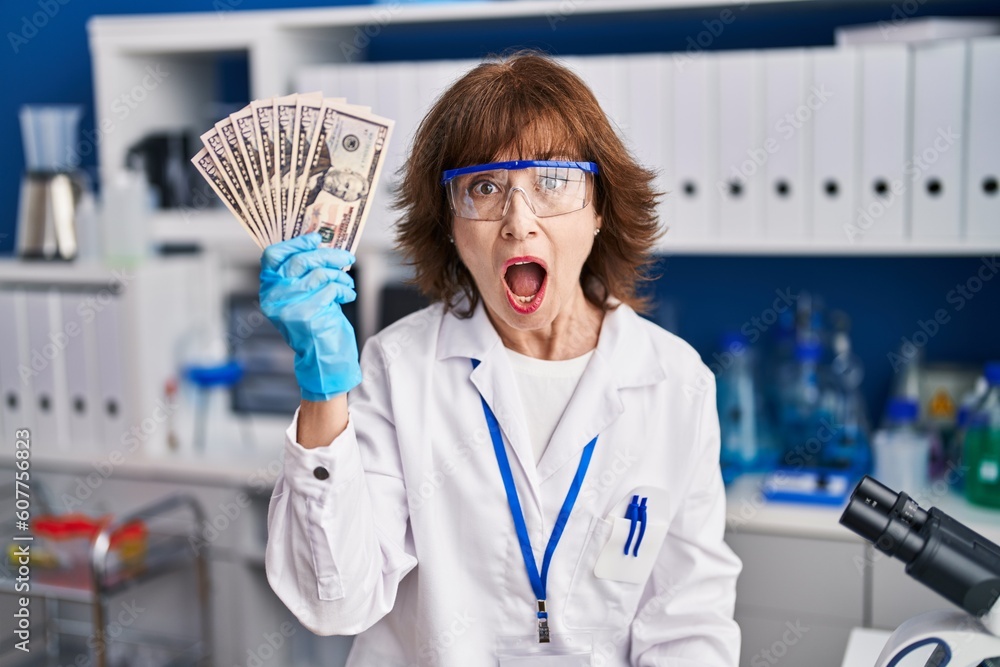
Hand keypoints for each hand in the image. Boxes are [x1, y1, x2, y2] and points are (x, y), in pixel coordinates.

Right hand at [259, 232, 361, 401]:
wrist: (321, 360)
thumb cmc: (314, 325)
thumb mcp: (301, 298)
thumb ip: (301, 275)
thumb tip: (319, 245)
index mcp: (268, 290)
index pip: (272, 256)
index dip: (295, 242)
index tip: (316, 238)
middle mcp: (274, 297)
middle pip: (301, 260)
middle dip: (329, 255)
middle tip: (347, 257)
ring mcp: (290, 306)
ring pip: (320, 273)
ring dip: (340, 275)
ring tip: (347, 283)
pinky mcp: (309, 314)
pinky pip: (332, 288)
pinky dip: (345, 289)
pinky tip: (347, 295)